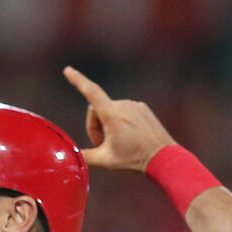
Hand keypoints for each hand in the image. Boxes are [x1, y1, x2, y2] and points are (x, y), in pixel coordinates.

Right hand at [62, 66, 176, 172]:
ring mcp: (135, 105)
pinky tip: (130, 138)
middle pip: (98, 111)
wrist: (164, 158)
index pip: (90, 92)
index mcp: (112, 114)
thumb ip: (85, 157)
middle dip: (96, 127)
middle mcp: (123, 105)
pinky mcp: (143, 109)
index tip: (68, 70)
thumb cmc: (134, 160)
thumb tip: (72, 155)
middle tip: (103, 147)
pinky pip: (125, 112)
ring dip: (109, 126)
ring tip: (119, 144)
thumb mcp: (106, 161)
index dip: (77, 80)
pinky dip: (121, 123)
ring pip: (111, 112)